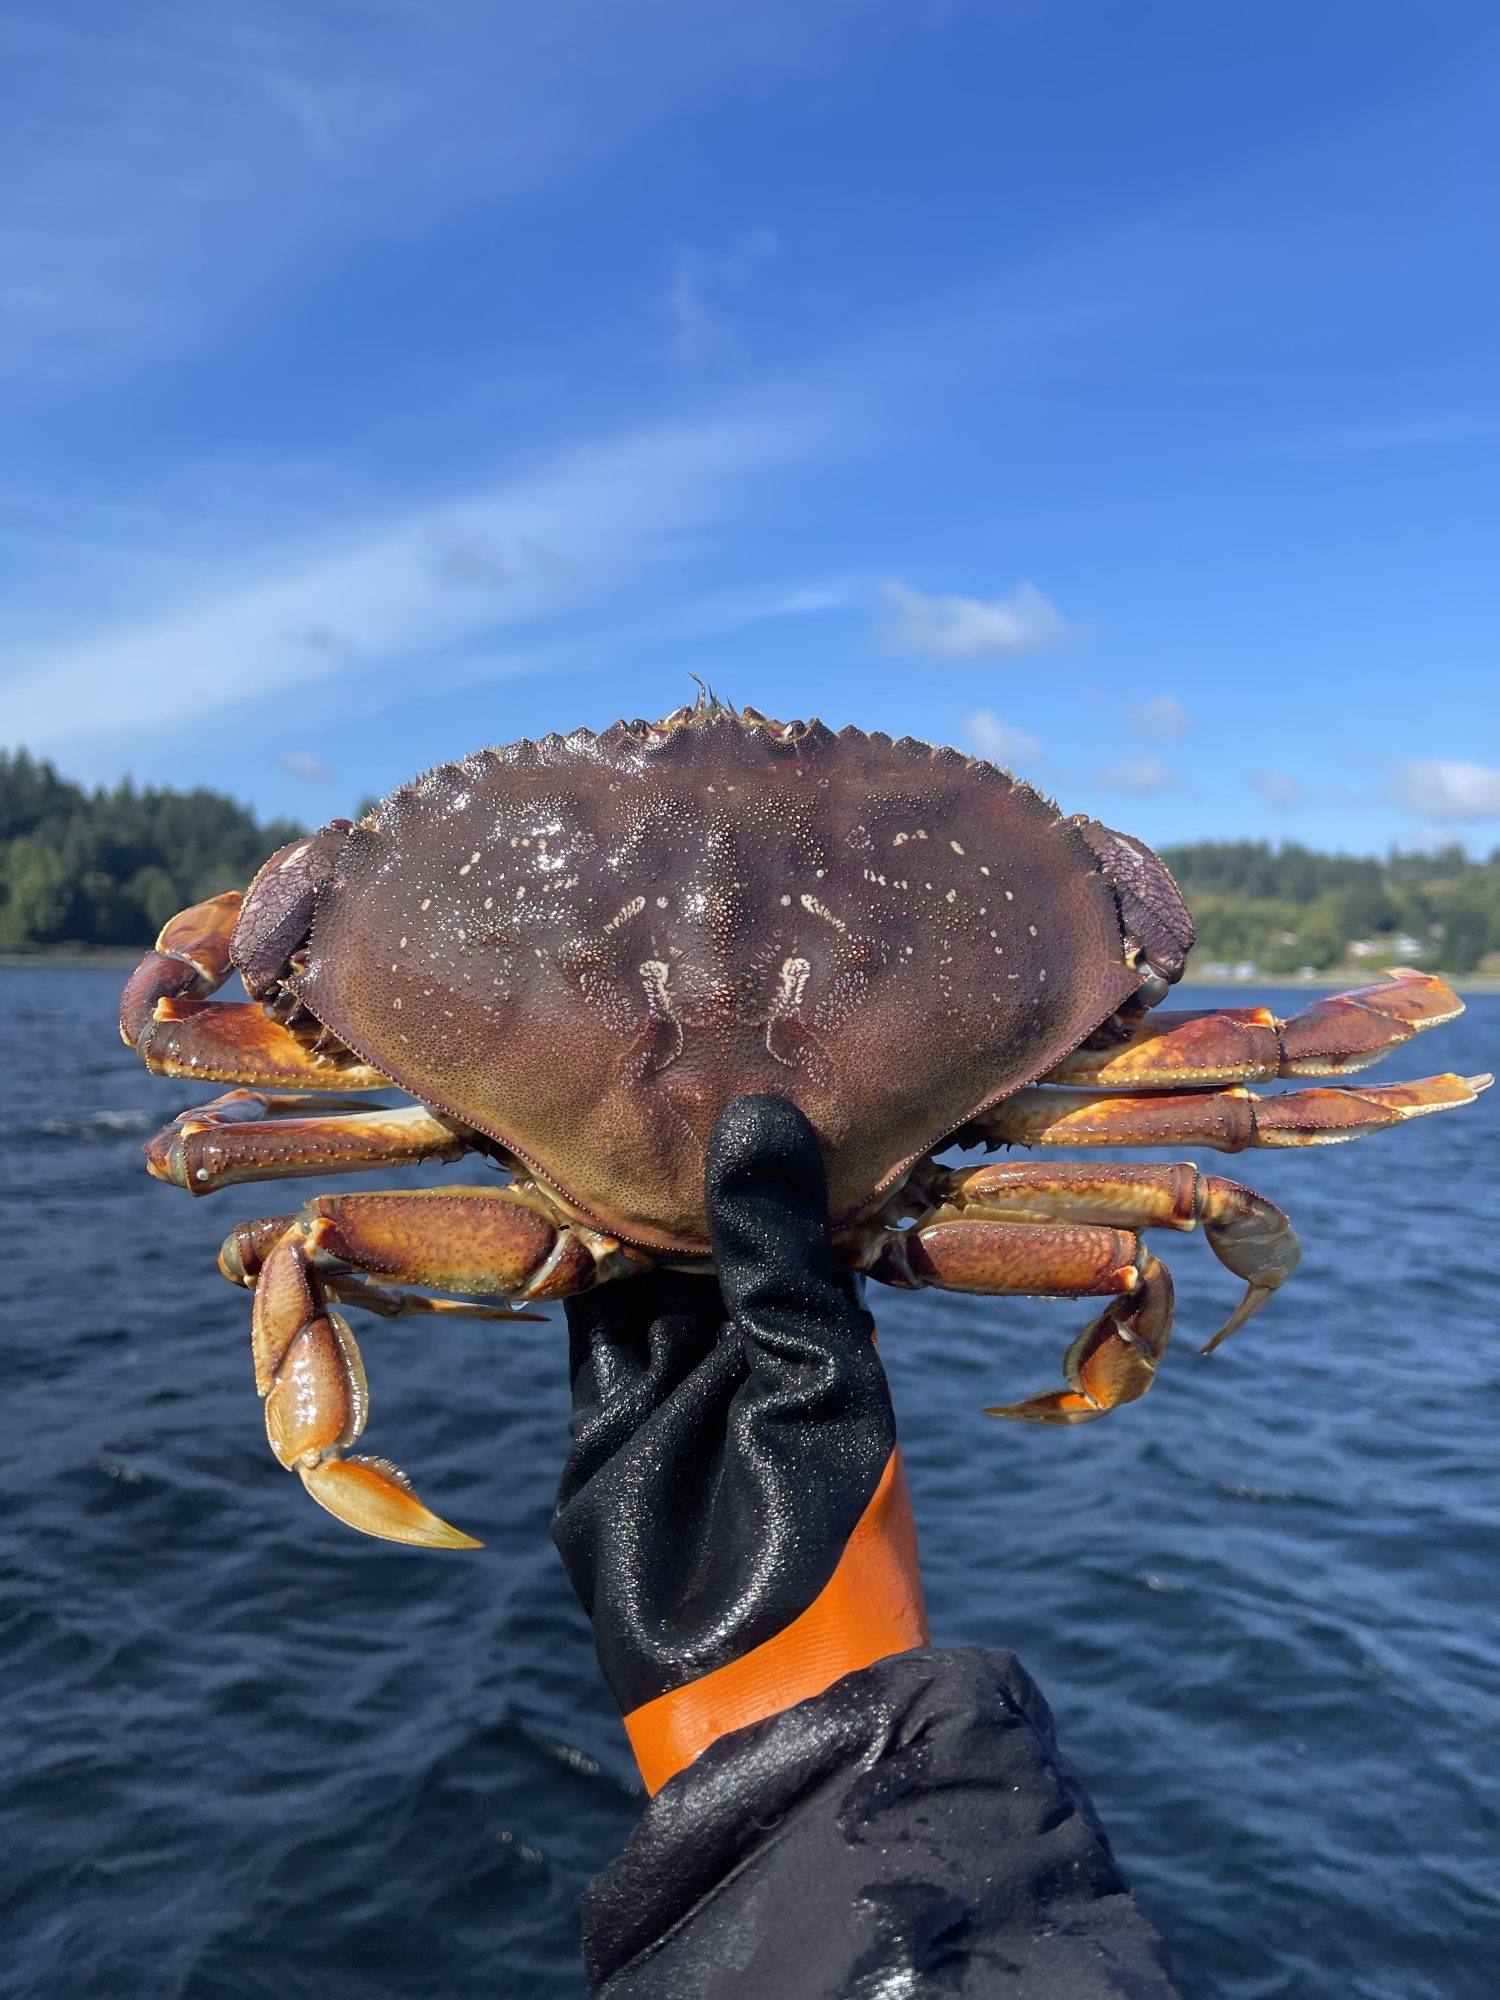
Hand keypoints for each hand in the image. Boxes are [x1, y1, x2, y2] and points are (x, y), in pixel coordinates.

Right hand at [552, 1093, 928, 1792]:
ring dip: (607, 1180)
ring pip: (634, 1242)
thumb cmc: (824, 1527)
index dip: (758, 1122)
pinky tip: (536, 1167)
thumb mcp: (819, 1376)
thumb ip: (779, 1258)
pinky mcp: (606, 1396)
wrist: (750, 1683)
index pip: (786, 1189)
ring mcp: (676, 1356)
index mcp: (827, 1307)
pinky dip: (562, 1243)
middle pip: (701, 1205)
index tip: (729, 1028)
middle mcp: (750, 1318)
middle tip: (630, 1025)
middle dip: (671, 1136)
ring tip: (577, 1069)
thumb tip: (760, 1119)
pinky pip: (582, 1300)